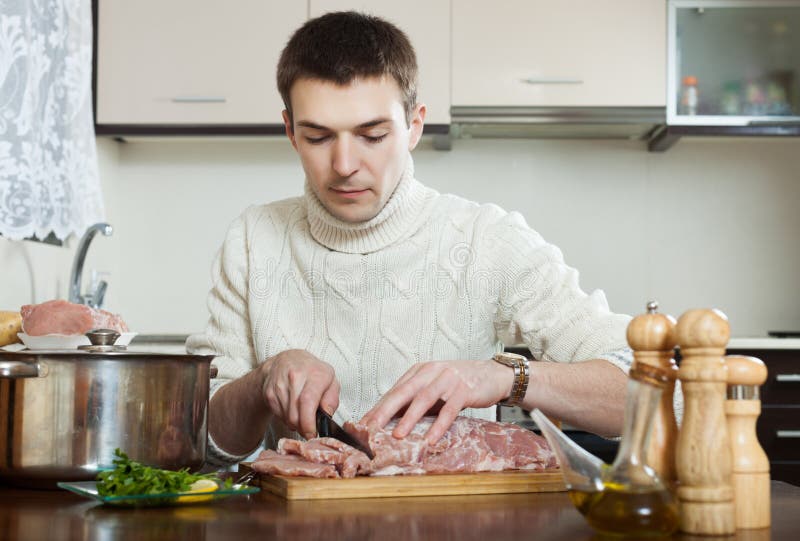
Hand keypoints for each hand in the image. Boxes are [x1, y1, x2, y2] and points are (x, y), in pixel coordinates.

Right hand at [260, 349, 339, 439]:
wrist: (286, 360)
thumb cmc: (312, 372)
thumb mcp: (330, 380)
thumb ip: (332, 399)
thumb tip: (327, 414)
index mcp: (315, 374)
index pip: (307, 401)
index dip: (309, 423)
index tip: (312, 434)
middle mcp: (295, 377)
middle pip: (295, 415)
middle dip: (303, 427)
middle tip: (309, 428)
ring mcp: (280, 385)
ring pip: (287, 418)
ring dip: (295, 423)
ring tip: (302, 415)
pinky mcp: (269, 393)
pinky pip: (279, 415)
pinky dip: (286, 418)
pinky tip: (292, 409)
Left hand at [361, 360, 513, 444]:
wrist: (492, 374)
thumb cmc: (459, 384)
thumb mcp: (434, 387)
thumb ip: (415, 399)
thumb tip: (390, 420)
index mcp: (420, 371)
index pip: (394, 390)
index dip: (378, 407)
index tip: (363, 424)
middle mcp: (431, 372)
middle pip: (403, 392)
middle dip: (385, 411)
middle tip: (370, 428)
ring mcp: (448, 380)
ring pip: (423, 400)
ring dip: (409, 419)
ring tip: (397, 435)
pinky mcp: (464, 391)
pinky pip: (449, 410)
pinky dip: (438, 425)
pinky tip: (430, 439)